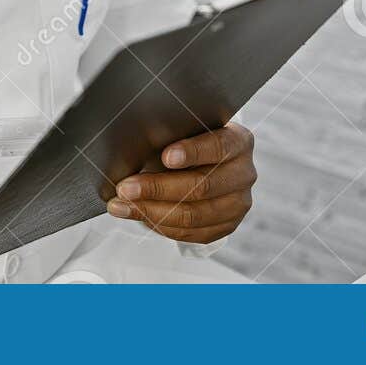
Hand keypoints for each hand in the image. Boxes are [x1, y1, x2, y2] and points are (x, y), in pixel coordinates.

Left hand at [106, 122, 255, 243]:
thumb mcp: (182, 132)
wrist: (206, 166)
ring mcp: (238, 203)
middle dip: (158, 188)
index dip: (192, 152)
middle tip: (125, 188)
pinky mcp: (226, 226)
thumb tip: (131, 148)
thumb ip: (168, 137)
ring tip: (121, 205)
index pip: (219, 146)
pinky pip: (190, 232)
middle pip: (202, 186)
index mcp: (239, 142)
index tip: (165, 156)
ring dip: (151, 211)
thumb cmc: (187, 144)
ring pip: (193, 215)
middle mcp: (244, 173)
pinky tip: (137, 215)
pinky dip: (159, 224)